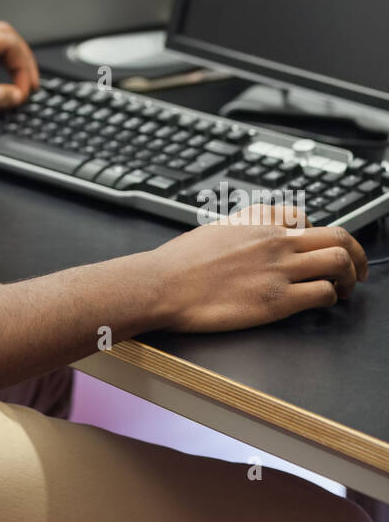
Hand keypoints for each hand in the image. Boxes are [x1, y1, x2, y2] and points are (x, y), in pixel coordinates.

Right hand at [152, 202, 368, 332]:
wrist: (164, 284)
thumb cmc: (181, 262)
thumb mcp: (215, 229)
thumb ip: (242, 228)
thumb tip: (257, 233)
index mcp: (258, 220)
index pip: (306, 218)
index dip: (317, 235)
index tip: (317, 248)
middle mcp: (275, 240)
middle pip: (337, 236)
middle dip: (355, 254)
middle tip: (357, 269)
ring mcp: (279, 269)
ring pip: (339, 262)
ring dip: (349, 277)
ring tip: (345, 288)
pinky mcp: (278, 300)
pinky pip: (323, 293)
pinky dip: (331, 298)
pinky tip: (323, 303)